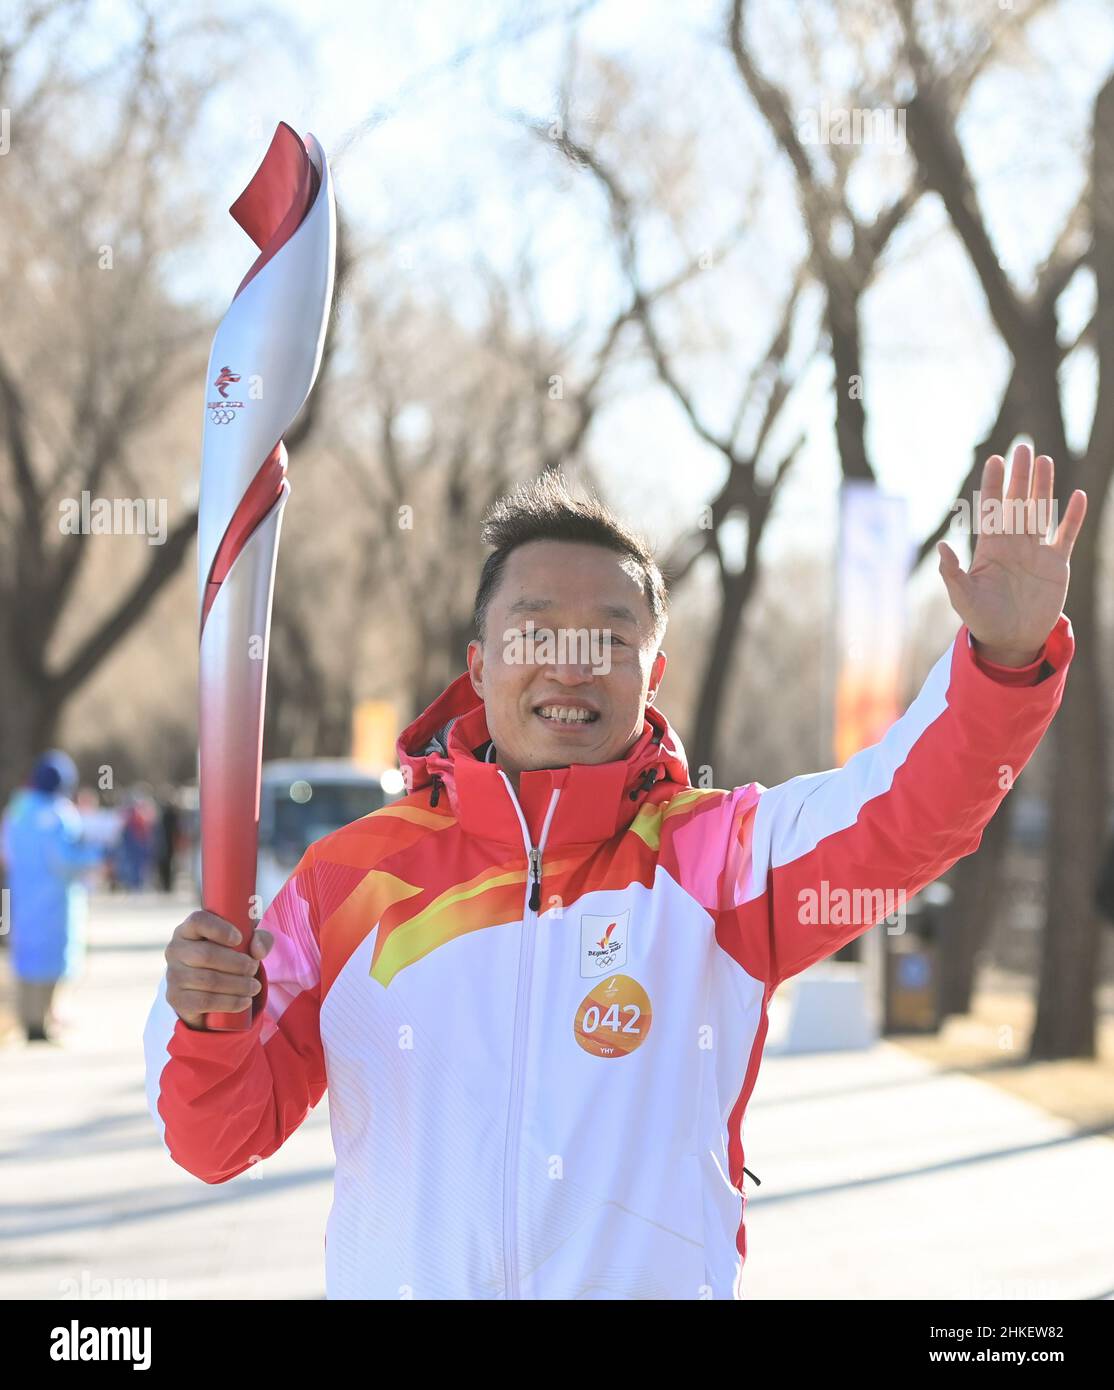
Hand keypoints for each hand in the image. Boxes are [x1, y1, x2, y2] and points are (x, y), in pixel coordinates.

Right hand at [165, 910, 272, 1029]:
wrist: (206, 990)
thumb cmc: (227, 956)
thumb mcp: (247, 943)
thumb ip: (260, 939)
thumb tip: (258, 949)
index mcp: (189, 929)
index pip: (198, 921)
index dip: (219, 929)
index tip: (239, 939)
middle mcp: (176, 950)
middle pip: (206, 955)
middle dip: (237, 963)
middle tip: (253, 968)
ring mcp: (173, 975)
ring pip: (208, 980)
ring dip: (238, 984)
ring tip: (254, 987)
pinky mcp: (177, 999)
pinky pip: (205, 1001)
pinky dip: (230, 1002)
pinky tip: (245, 1001)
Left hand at [937, 443, 1086, 665]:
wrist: (1011, 640)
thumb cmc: (982, 619)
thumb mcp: (963, 598)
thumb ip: (953, 573)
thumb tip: (942, 547)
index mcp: (990, 548)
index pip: (992, 509)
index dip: (993, 485)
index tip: (994, 459)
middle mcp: (1014, 543)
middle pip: (1018, 502)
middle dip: (1020, 476)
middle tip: (1024, 447)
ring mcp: (1036, 552)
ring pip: (1041, 511)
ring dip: (1044, 487)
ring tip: (1046, 461)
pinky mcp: (1057, 564)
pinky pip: (1066, 535)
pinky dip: (1072, 517)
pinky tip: (1077, 496)